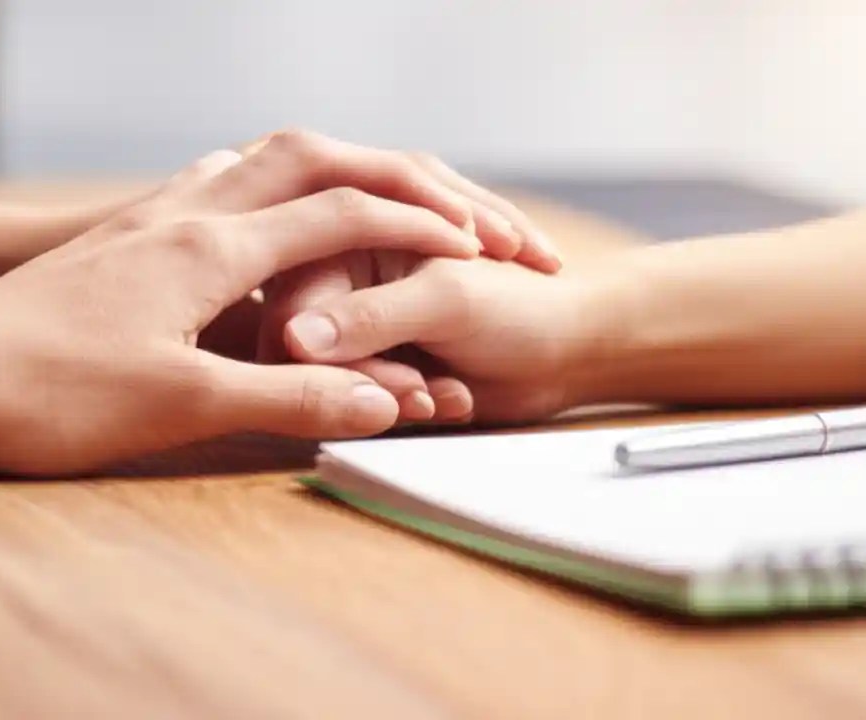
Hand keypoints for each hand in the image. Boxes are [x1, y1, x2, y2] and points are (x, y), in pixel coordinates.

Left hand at [0, 172, 480, 474]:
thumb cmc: (51, 395)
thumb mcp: (182, 407)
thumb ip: (291, 399)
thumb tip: (383, 402)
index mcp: (212, 248)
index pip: (343, 211)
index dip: (419, 221)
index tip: (474, 239)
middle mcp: (185, 214)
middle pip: (305, 155)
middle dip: (383, 169)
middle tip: (437, 193)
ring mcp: (148, 218)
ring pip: (254, 159)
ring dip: (323, 167)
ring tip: (364, 192)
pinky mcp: (120, 237)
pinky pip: (209, 183)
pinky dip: (258, 187)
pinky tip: (253, 217)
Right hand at [280, 256, 622, 422]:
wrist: (573, 351)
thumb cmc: (523, 307)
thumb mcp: (446, 301)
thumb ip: (370, 317)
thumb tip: (292, 339)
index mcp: (355, 236)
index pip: (295, 302)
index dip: (320, 350)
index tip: (361, 377)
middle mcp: (349, 279)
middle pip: (307, 348)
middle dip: (364, 379)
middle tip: (415, 394)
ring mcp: (363, 327)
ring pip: (333, 380)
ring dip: (387, 396)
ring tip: (440, 396)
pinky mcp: (380, 365)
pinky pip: (362, 399)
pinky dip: (404, 406)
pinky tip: (449, 399)